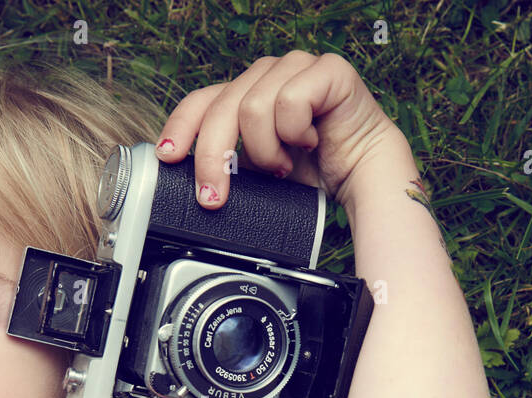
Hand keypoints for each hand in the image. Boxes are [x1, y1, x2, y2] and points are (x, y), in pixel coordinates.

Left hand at [154, 50, 408, 210]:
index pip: (201, 100)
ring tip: (285, 165)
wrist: (363, 174)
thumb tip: (195, 183)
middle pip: (222, 107)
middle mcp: (267, 74)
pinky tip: (310, 142)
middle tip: (215, 196)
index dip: (180, 128)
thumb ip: (230, 161)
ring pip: (254, 107)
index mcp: (246, 92)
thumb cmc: (314, 170)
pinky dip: (297, 132)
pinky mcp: (328, 69)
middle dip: (214, 158)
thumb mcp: (258, 171)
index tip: (168, 157)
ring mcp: (296, 66)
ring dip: (267, 151)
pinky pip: (291, 101)